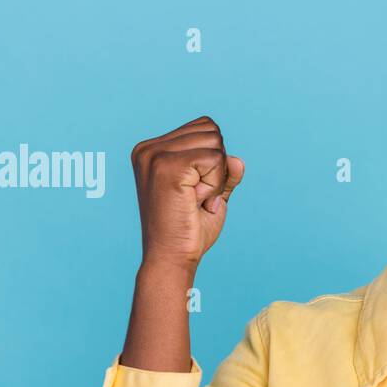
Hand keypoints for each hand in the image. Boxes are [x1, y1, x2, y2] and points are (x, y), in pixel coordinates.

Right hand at [130, 116, 244, 272]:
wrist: (172, 259)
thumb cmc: (189, 230)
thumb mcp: (211, 194)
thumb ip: (224, 173)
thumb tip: (237, 160)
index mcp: (151, 150)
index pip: (203, 128)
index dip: (213, 160)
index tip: (193, 190)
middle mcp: (148, 148)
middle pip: (211, 130)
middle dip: (216, 167)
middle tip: (196, 197)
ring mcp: (154, 155)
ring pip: (215, 144)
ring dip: (215, 177)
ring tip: (194, 200)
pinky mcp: (166, 166)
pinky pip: (215, 159)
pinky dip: (215, 184)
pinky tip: (196, 201)